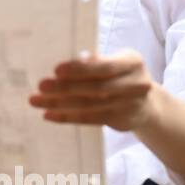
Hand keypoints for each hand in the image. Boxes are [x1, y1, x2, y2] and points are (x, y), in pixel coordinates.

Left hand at [28, 49, 159, 132]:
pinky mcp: (121, 121)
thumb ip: (95, 62)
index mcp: (132, 62)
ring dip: (60, 104)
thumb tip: (63, 64)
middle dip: (65, 87)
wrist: (148, 105)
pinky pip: (90, 120)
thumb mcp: (116, 62)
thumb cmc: (121, 76)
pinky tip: (49, 114)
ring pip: (90, 105)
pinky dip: (67, 117)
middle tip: (41, 86)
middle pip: (96, 88)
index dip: (80, 69)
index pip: (105, 67)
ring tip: (37, 101)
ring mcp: (130, 105)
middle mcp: (136, 84)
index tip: (56, 70)